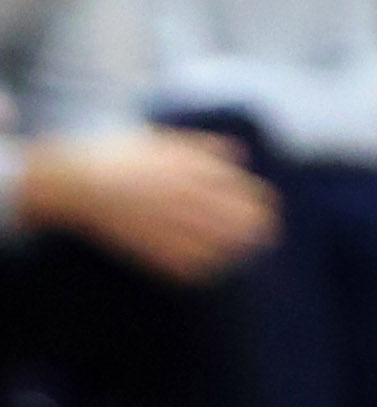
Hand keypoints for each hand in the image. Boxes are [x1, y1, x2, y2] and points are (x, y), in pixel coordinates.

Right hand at [21, 129, 276, 281]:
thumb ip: (204, 147)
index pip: (244, 191)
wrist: (76, 182)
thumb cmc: (119, 155)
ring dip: (236, 248)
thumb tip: (240, 156)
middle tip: (267, 231)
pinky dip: (205, 266)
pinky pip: (188, 265)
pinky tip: (211, 265)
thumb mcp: (164, 140)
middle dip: (258, 227)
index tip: (271, 208)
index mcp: (192, 170)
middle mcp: (187, 198)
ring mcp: (169, 225)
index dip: (263, 202)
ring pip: (219, 245)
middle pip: (238, 221)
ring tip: (243, 247)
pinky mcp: (151, 248)